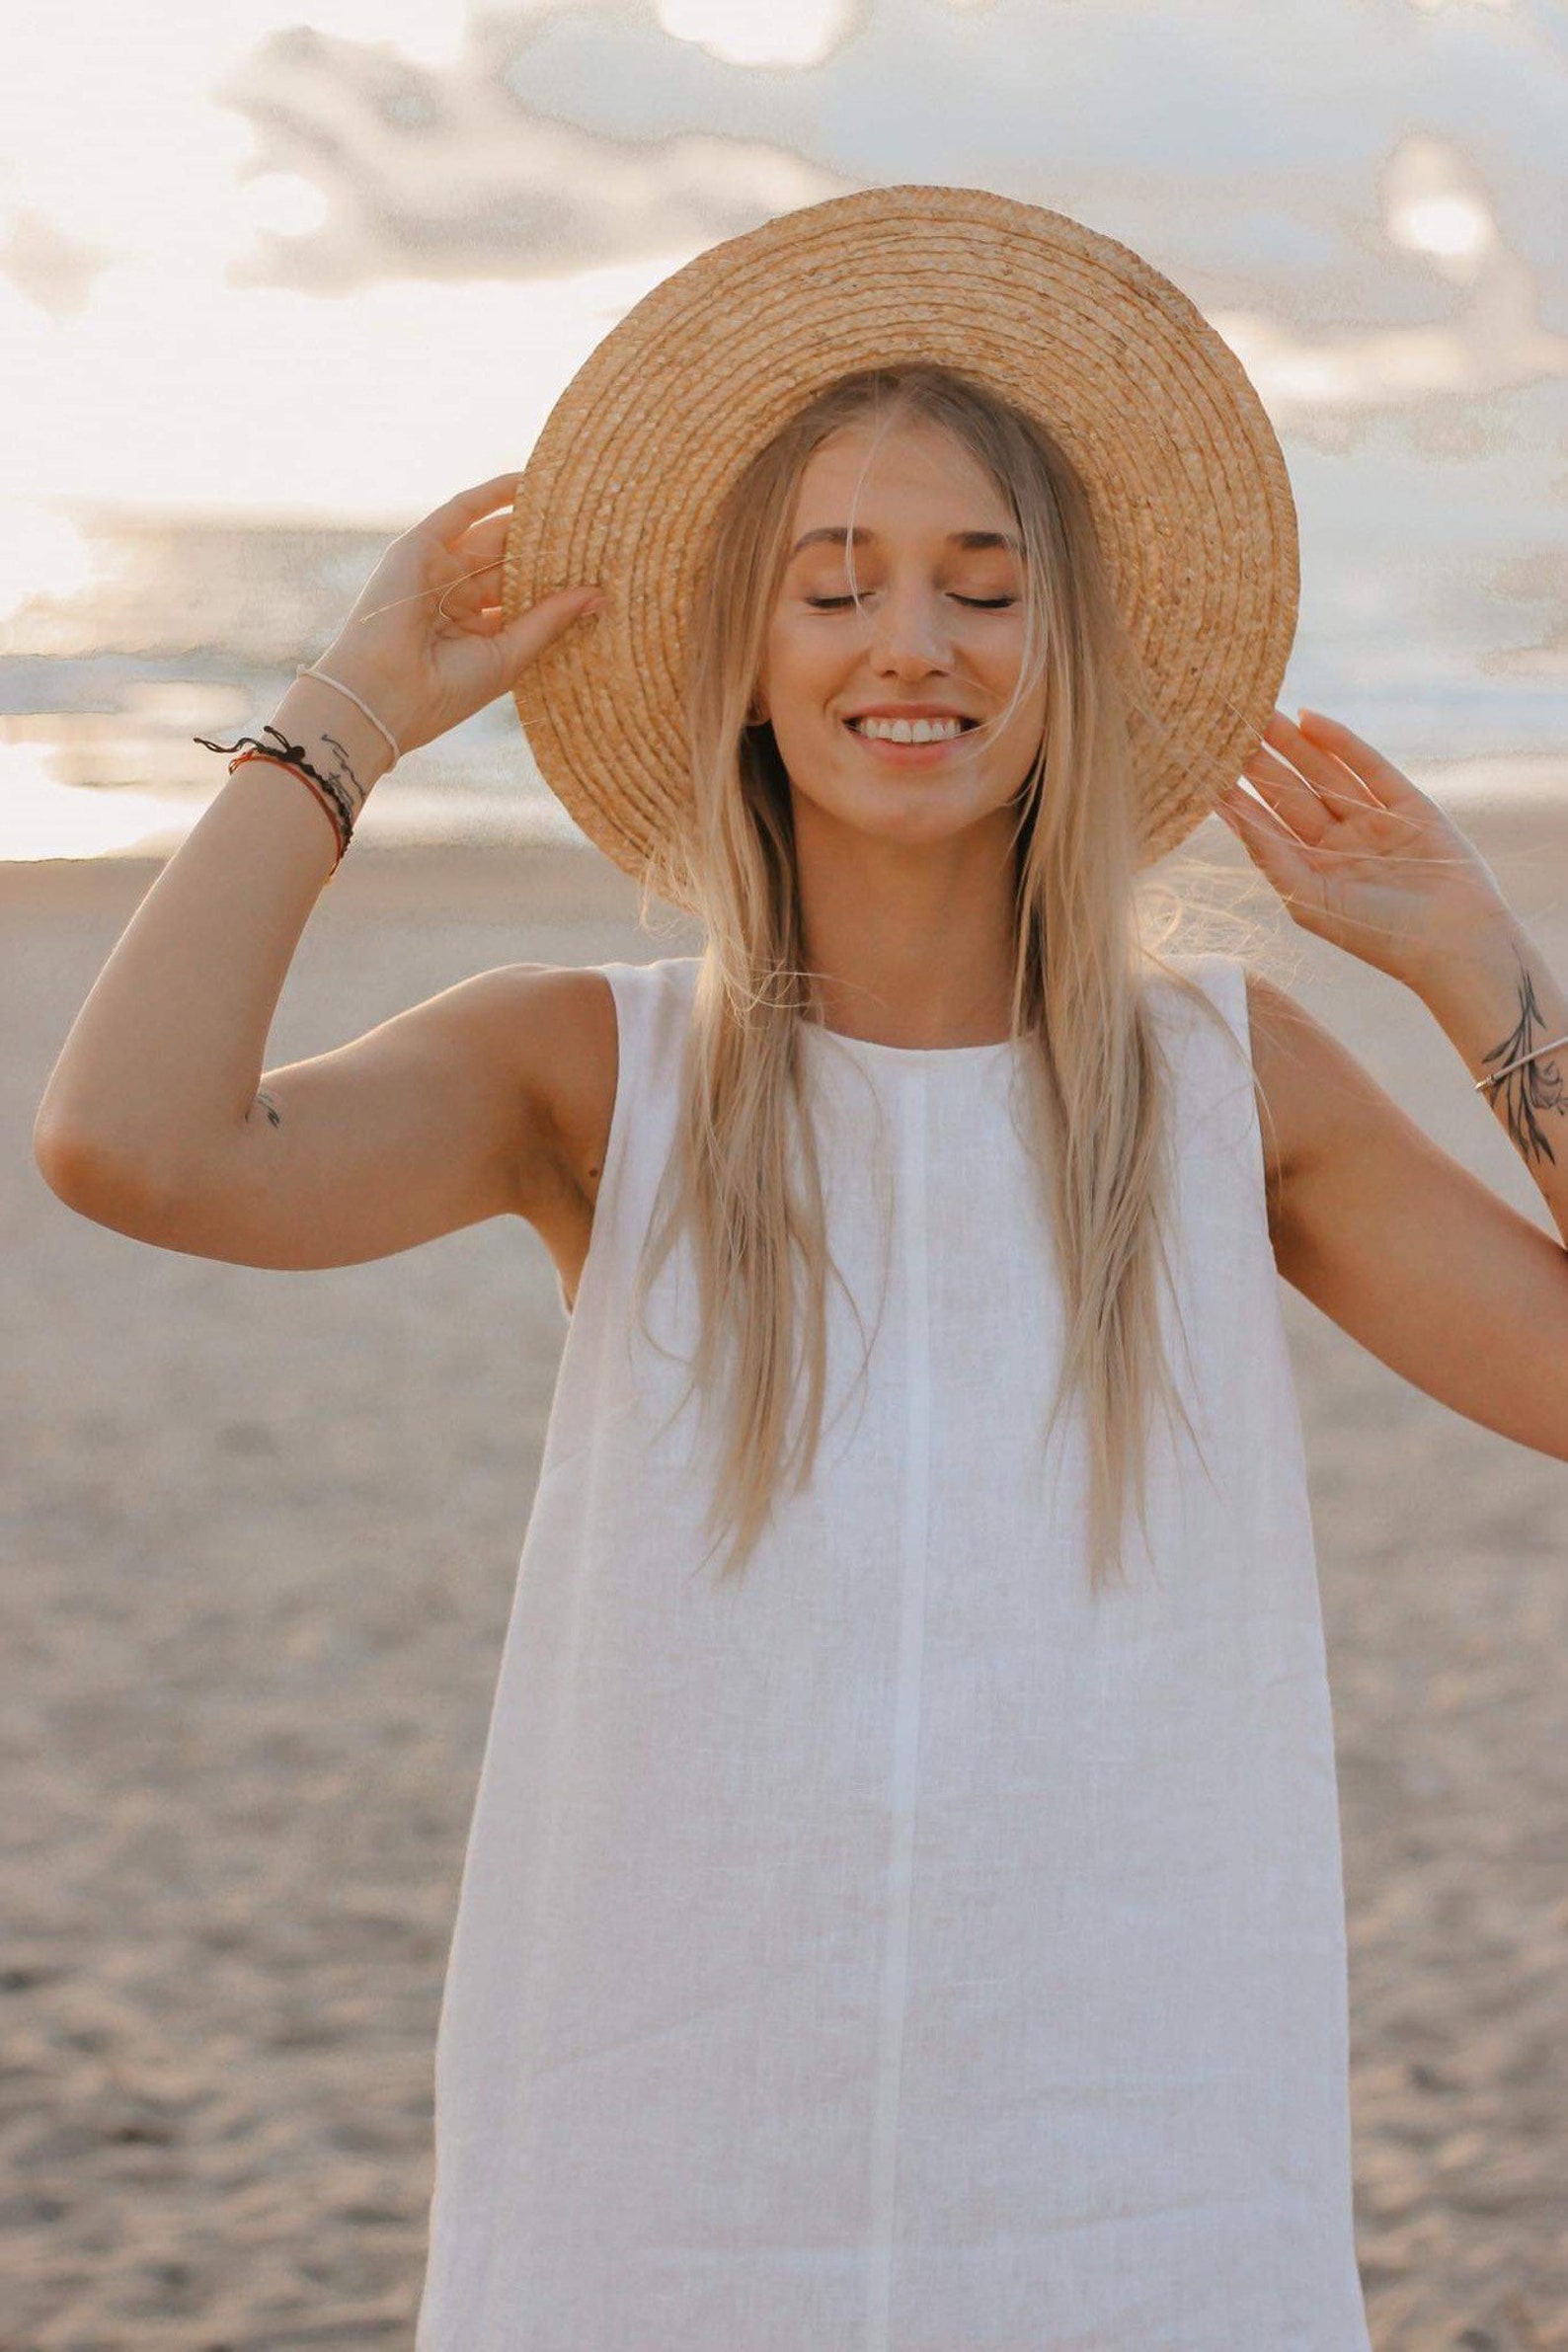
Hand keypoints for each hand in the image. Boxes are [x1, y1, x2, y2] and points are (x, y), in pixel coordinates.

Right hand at [310, 470, 604, 760]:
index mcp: (475, 629)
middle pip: (511, 561)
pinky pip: (462, 510)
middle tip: (597, 527)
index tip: (600, 566)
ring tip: (573, 500)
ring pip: (492, 534)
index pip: (523, 595)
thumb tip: (598, 595)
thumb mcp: (510, 654)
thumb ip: (549, 620)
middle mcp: (456, 596)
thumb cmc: (445, 690)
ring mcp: (437, 569)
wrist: (384, 696)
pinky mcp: (419, 546)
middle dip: (548, 547)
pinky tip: (529, 479)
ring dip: (528, 518)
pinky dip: (494, 493)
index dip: (557, 581)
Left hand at [1213, 707, 1516, 989]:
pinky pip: (1368, 766)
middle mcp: (1339, 844)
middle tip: (1228, 725)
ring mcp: (1373, 822)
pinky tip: (1309, 720)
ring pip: (1324, 773)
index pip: (1266, 826)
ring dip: (1293, 745)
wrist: (1453, 942)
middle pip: (1291, 794)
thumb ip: (1273, 859)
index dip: (1238, 797)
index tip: (1205, 767)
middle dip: (1261, 762)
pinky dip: (1339, 742)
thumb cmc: (1378, 936)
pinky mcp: (1408, 804)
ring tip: (1260, 712)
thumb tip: (1235, 818)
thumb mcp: (1311, 901)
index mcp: (1312, 872)